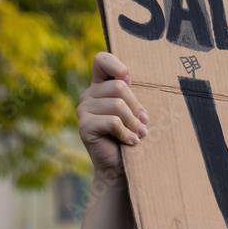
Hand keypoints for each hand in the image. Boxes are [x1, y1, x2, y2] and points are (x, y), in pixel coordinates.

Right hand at [74, 52, 143, 228]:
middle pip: (119, 87)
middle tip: (144, 123)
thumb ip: (133, 92)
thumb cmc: (134, 135)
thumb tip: (131, 78)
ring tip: (140, 134)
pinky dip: (126, 133)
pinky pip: (112, 122)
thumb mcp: (137, 110)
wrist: (122, 169)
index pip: (101, 59)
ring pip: (117, 105)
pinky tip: (131, 142)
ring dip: (134, 122)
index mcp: (101, 85)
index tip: (130, 80)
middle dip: (137, 106)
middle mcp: (88, 95)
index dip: (117, 65)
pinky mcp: (83, 126)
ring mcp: (83, 110)